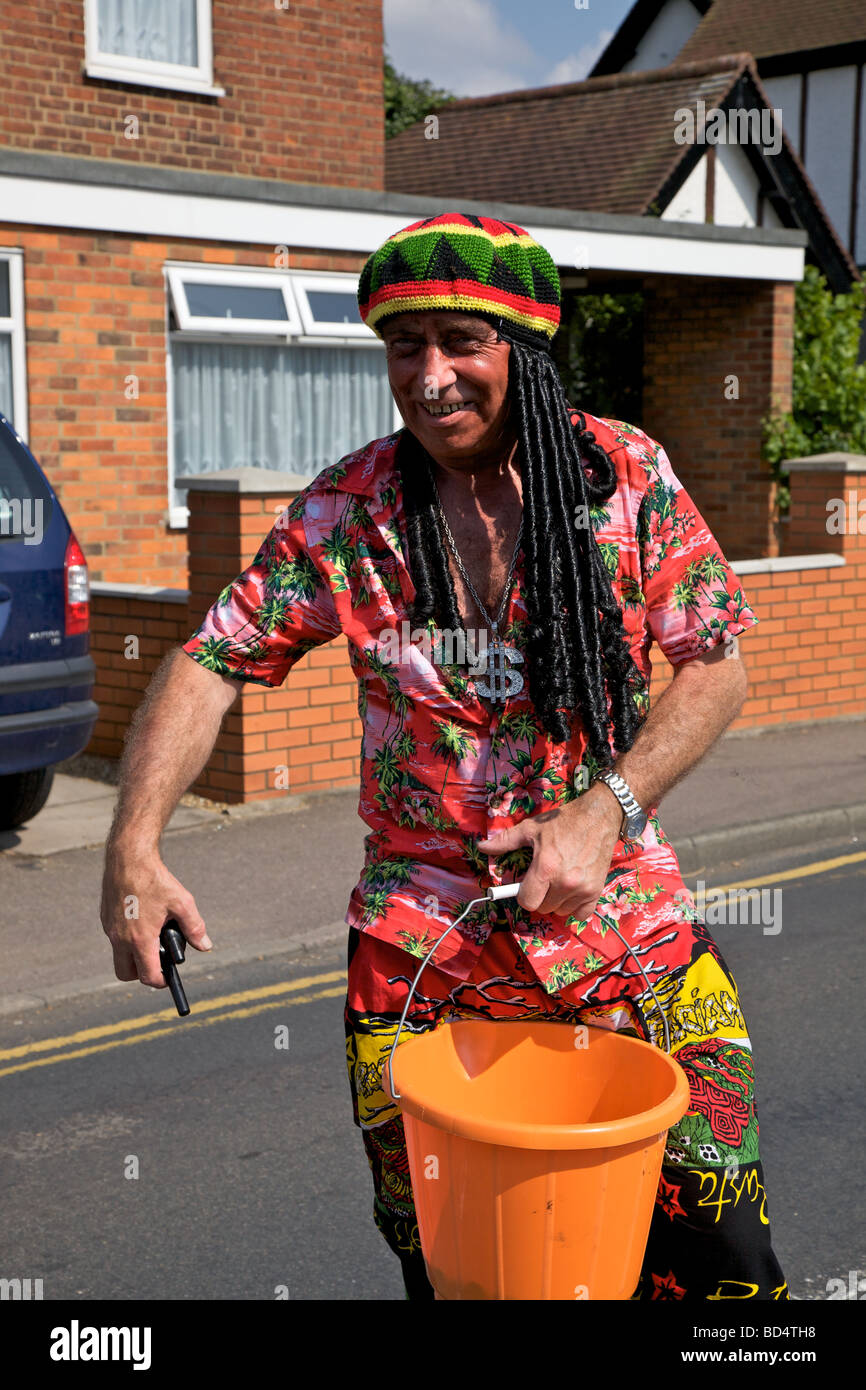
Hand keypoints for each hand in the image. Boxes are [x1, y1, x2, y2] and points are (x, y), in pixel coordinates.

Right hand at [100, 844, 212, 987]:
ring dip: (134, 954)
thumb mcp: (182, 903)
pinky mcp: (106, 918)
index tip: (168, 977)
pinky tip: (143, 920)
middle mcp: (120, 938)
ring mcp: (110, 928)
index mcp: (140, 939)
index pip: (147, 976)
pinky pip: (115, 938)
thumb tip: (205, 946)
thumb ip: (195, 928)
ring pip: (119, 955)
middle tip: (157, 960)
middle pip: (126, 973)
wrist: (128, 857)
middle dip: (141, 973)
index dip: (161, 981)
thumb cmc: (155, 879)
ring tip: (152, 937)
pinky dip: (127, 938)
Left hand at [476, 787, 622, 918]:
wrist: (598, 816)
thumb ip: (505, 841)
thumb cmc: (562, 821)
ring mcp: (582, 888)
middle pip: (543, 908)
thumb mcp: (531, 828)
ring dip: (556, 902)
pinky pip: (581, 914)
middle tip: (543, 880)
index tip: (527, 885)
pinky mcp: (596, 890)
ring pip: (561, 911)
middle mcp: (564, 882)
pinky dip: (575, 907)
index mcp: (545, 867)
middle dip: (540, 896)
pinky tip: (572, 892)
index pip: (527, 901)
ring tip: (558, 883)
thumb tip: (482, 847)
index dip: (523, 894)